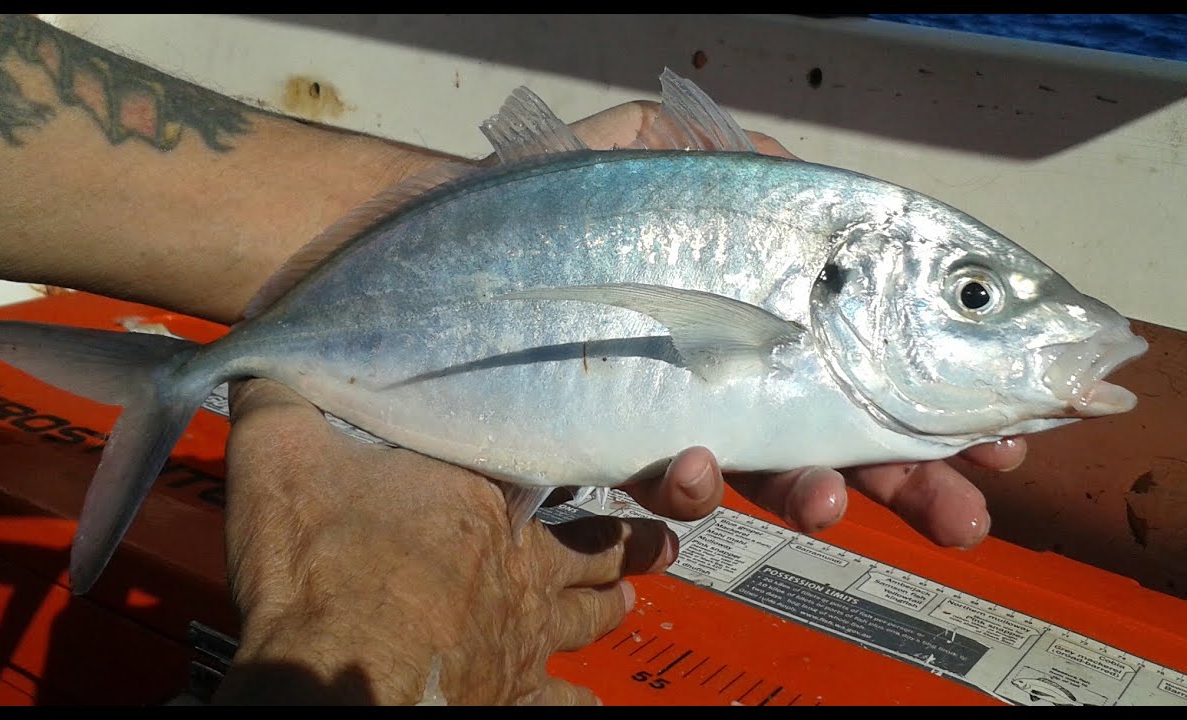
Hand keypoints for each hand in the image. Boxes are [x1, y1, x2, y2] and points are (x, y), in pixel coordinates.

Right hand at [214, 379, 681, 705]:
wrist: (333, 675)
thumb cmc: (318, 566)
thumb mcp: (278, 455)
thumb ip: (276, 400)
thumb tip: (259, 360)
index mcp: (472, 497)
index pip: (529, 458)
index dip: (552, 446)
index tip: (581, 432)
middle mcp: (514, 564)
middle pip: (583, 544)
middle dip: (619, 540)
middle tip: (658, 536)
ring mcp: (519, 632)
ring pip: (586, 613)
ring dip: (610, 603)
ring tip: (630, 593)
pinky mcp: (509, 695)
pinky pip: (558, 702)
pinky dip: (575, 702)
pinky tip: (588, 702)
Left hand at [565, 101, 1024, 548]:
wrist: (410, 274)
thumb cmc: (532, 203)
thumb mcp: (649, 149)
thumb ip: (741, 166)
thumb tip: (798, 180)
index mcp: (752, 294)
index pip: (865, 346)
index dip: (934, 392)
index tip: (998, 430)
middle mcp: (719, 356)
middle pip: (832, 420)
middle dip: (906, 472)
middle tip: (965, 512)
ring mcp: (665, 407)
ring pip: (761, 466)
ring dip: (810, 492)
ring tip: (827, 504)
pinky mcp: (608, 451)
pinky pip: (664, 482)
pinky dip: (691, 484)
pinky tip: (692, 464)